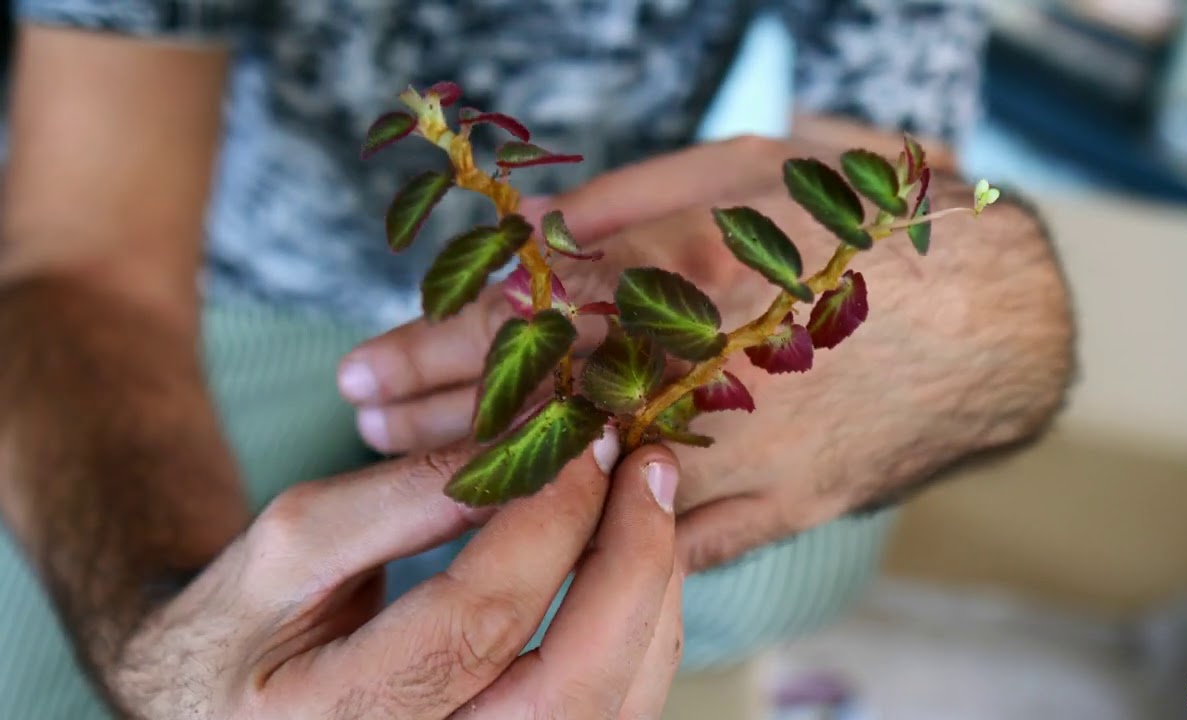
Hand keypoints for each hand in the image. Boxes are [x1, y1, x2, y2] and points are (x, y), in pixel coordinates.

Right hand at [105, 431, 684, 719]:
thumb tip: (532, 445)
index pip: (476, 621)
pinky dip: (638, 634)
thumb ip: (406, 497)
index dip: (547, 520)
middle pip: (571, 692)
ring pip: (609, 712)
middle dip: (630, 566)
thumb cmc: (238, 625)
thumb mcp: (291, 543)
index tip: (585, 439)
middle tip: (647, 469)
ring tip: (647, 502)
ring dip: (647, 597)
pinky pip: (608, 714)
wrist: (220, 710)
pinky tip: (633, 562)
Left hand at [338, 127, 1069, 571]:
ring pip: (588, 481)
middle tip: (359, 428)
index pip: (531, 321)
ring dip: (494, 487)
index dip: (434, 349)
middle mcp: (703, 374)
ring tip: (417, 487)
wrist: (1006, 319)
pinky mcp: (780, 507)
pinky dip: (594, 537)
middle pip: (537, 406)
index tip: (366, 369)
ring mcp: (739, 452)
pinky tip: (536, 540)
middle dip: (436, 417)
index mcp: (692, 281)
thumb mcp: (767, 167)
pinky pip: (669, 537)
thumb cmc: (883, 223)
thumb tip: (546, 233)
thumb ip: (648, 198)